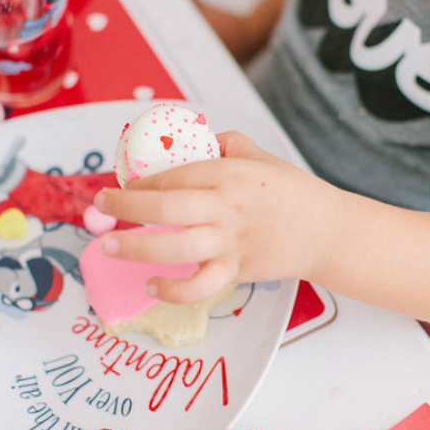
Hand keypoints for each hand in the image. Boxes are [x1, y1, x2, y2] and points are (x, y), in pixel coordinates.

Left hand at [93, 131, 332, 303]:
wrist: (328, 230)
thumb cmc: (292, 191)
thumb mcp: (260, 156)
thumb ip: (225, 144)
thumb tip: (191, 140)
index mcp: (229, 174)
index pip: (173, 174)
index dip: (139, 180)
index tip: (121, 184)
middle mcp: (226, 207)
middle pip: (165, 205)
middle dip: (125, 206)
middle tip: (101, 206)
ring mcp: (231, 242)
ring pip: (175, 246)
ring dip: (136, 246)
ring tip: (108, 245)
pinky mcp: (237, 271)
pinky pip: (200, 285)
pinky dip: (173, 290)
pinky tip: (152, 284)